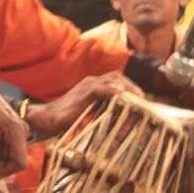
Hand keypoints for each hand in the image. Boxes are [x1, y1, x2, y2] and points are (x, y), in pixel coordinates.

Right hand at [27, 72, 141, 133]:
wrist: (49, 117)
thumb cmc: (68, 116)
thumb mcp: (89, 110)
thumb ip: (102, 108)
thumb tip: (118, 114)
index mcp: (92, 84)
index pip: (115, 79)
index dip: (129, 85)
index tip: (140, 96)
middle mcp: (91, 81)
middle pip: (116, 76)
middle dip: (132, 84)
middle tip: (143, 97)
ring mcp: (87, 86)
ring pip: (112, 80)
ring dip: (127, 86)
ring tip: (138, 96)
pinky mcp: (84, 93)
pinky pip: (101, 88)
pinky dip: (113, 90)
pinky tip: (121, 94)